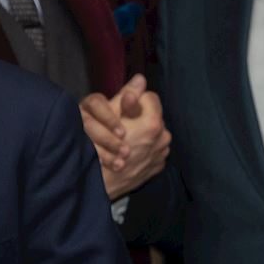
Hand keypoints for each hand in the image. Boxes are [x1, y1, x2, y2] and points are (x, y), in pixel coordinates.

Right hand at [80, 74, 171, 198]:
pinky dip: (145, 148)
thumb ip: (127, 95)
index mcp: (153, 123)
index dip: (135, 100)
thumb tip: (141, 79)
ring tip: (126, 140)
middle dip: (140, 117)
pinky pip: (154, 150)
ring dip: (143, 133)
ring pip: (154, 133)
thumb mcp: (110, 116)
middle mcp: (163, 138)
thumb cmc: (101, 147)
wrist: (101, 184)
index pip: (151, 98)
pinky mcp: (157, 167)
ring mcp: (161, 154)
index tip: (124, 108)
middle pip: (153, 116)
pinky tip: (130, 153)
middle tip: (123, 125)